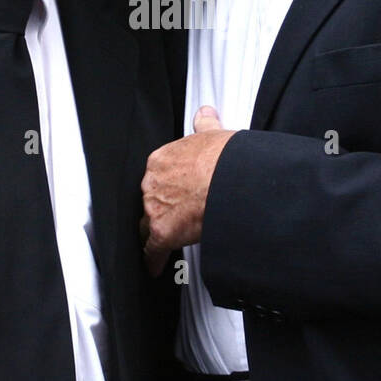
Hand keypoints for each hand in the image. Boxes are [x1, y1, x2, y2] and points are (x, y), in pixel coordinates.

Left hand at [140, 107, 233, 275]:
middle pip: (149, 201)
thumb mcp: (213, 134)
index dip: (164, 188)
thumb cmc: (225, 158)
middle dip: (160, 209)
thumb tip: (205, 114)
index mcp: (161, 160)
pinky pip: (153, 251)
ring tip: (166, 240)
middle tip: (175, 215)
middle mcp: (152, 184)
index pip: (155, 178)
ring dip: (157, 232)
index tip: (172, 192)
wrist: (231, 179)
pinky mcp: (164, 233)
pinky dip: (154, 260)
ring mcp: (155, 209)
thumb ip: (205, 125)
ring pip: (149, 225)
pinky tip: (156, 266)